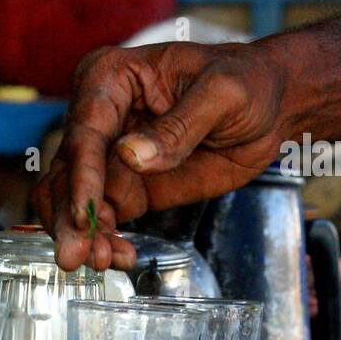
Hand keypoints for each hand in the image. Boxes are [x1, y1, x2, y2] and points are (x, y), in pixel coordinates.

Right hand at [30, 41, 289, 270]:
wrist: (271, 107)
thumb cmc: (247, 82)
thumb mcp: (223, 94)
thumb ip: (179, 126)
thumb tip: (131, 157)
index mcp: (111, 77)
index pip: (86, 131)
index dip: (82, 177)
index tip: (83, 216)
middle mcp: (101, 114)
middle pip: (68, 169)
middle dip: (70, 215)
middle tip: (76, 256)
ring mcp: (111, 153)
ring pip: (78, 199)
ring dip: (85, 234)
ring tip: (105, 262)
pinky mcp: (130, 184)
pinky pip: (105, 216)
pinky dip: (106, 239)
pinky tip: (119, 257)